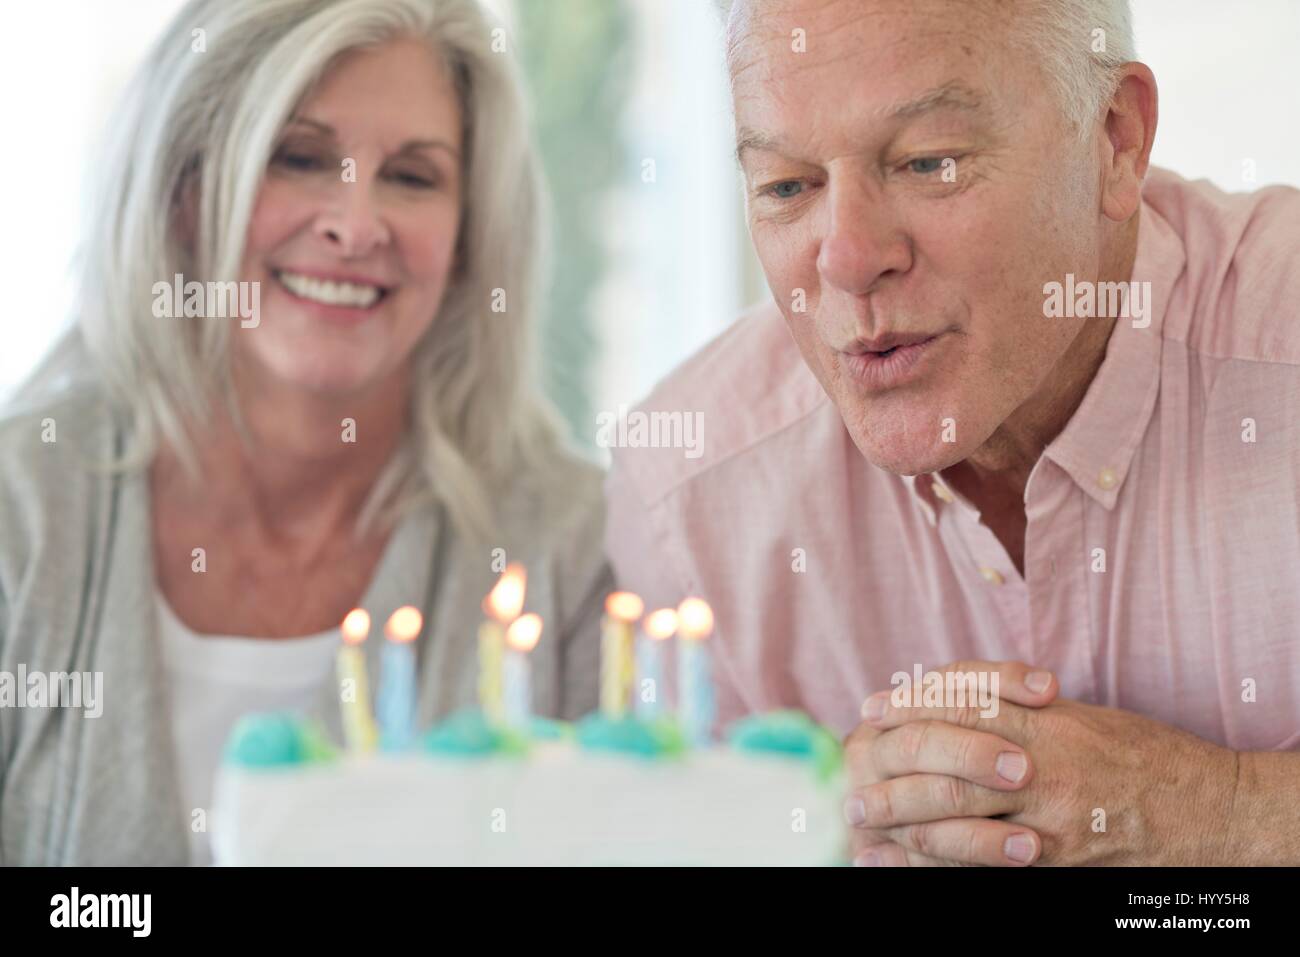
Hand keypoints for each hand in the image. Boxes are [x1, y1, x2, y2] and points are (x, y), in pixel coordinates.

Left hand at [846, 668, 1238, 864]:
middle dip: (890, 768)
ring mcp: (1049, 820)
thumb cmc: (1142, 752)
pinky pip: (983, 864)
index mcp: (1046, 722)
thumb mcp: (1078, 713)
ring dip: (901, 820)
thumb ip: (1016, 707)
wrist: (1205, 808)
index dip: (907, 704)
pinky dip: (935, 862)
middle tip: (852, 772)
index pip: (958, 703)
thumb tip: (947, 699)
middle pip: (945, 764)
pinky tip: (902, 861)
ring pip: (957, 819)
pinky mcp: (1055, 860)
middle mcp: (1043, 768)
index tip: (871, 708)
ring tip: (862, 820)